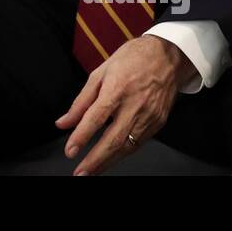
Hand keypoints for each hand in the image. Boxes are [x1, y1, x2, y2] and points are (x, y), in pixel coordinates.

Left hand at [54, 36, 195, 175]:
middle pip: (114, 139)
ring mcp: (149, 115)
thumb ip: (81, 101)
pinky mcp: (158, 123)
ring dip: (108, 162)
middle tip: (80, 173)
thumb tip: (64, 122)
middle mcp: (135, 104)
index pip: (97, 117)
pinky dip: (123, 153)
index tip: (70, 151)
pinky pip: (138, 143)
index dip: (82, 136)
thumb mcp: (101, 72)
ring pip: (127, 146)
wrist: (167, 56)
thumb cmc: (132, 59)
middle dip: (95, 160)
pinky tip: (111, 158)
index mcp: (118, 88)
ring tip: (92, 171)